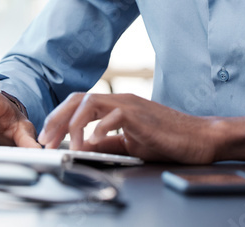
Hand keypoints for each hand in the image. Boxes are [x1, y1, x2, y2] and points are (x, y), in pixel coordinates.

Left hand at [38, 92, 218, 162]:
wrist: (198, 138)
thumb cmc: (168, 140)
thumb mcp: (131, 143)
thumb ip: (109, 141)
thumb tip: (86, 146)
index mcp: (117, 105)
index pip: (80, 104)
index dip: (60, 118)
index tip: (48, 137)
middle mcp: (121, 100)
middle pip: (79, 99)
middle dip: (58, 118)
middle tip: (46, 139)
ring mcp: (130, 105)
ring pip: (91, 102)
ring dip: (73, 124)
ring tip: (68, 145)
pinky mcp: (140, 115)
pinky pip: (113, 116)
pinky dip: (98, 129)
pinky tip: (91, 143)